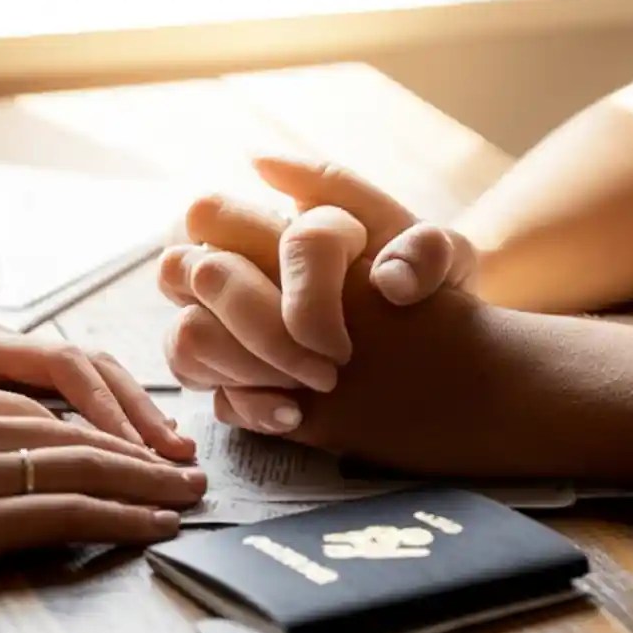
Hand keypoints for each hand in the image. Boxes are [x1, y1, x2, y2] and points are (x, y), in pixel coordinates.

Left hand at [0, 261, 193, 460]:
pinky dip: (108, 411)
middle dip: (138, 412)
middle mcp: (7, 344)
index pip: (61, 367)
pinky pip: (73, 387)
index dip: (102, 406)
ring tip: (171, 451)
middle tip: (177, 458)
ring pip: (92, 375)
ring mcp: (11, 356)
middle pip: (94, 368)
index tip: (132, 449)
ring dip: (132, 410)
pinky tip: (126, 441)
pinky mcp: (7, 371)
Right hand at [0, 379, 206, 609]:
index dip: (97, 424)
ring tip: (188, 493)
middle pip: (78, 428)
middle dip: (139, 446)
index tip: (133, 441)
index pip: (44, 406)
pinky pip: (68, 512)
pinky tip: (155, 522)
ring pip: (87, 465)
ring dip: (146, 481)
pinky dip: (121, 517)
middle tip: (185, 462)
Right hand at [158, 158, 476, 432]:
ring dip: (243, 364)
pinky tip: (290, 416)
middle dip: (263, 326)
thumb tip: (388, 279)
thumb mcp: (446, 263)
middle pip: (211, 268)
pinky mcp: (212, 348)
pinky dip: (235, 397)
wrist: (416, 337)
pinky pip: (187, 367)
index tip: (345, 349)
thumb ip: (427, 255)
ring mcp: (219, 297)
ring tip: (301, 393)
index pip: (291, 237)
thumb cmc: (424, 287)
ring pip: (186, 321)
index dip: (311, 294)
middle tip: (321, 372)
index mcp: (313, 217)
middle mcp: (251, 246)